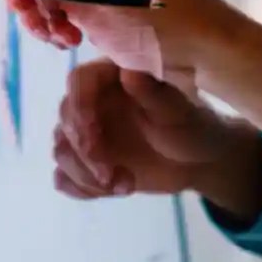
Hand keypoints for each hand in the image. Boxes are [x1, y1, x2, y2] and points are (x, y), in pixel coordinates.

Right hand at [53, 58, 261, 219]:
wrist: (199, 162)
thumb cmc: (191, 126)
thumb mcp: (178, 111)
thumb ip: (153, 92)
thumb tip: (127, 71)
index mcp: (110, 79)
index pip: (78, 82)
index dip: (78, 107)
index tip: (92, 136)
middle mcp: (92, 103)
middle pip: (66, 120)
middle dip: (83, 152)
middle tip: (110, 174)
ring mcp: (87, 135)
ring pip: (62, 151)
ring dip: (85, 174)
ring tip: (125, 185)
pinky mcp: (86, 165)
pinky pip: (64, 178)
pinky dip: (82, 188)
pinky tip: (114, 190)